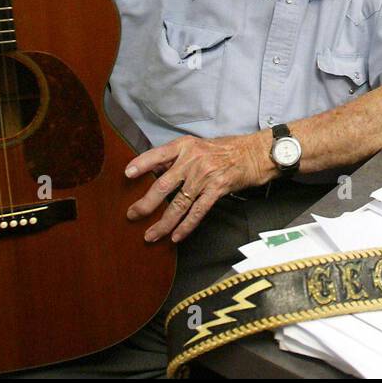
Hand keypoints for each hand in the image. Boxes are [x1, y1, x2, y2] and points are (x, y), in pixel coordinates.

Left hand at [124, 133, 270, 242]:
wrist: (255, 153)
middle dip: (146, 204)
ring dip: (163, 222)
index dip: (141, 164)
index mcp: (185, 146)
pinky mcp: (217, 190)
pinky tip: (176, 236)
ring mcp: (205, 176)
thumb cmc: (226, 150)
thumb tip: (154, 171)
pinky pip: (197, 212)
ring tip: (151, 235)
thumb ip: (177, 157)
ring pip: (179, 204)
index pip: (158, 155)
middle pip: (163, 185)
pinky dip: (185, 226)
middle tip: (132, 215)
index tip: (126, 175)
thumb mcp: (198, 146)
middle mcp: (193, 160)